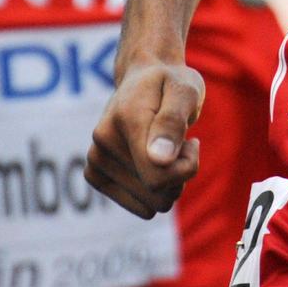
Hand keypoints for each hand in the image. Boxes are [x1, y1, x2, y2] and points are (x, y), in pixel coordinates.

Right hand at [85, 61, 204, 218]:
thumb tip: (159, 160)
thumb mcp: (185, 90)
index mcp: (126, 119)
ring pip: (153, 205)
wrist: (142, 77)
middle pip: (159, 195)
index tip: (192, 144)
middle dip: (180, 174)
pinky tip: (151, 162)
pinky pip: (141, 209)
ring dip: (169, 182)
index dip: (186, 167)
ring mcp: (96, 159)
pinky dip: (153, 191)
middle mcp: (103, 141)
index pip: (159, 177)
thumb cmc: (170, 84)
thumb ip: (173, 122)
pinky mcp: (94, 175)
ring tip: (165, 149)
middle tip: (178, 143)